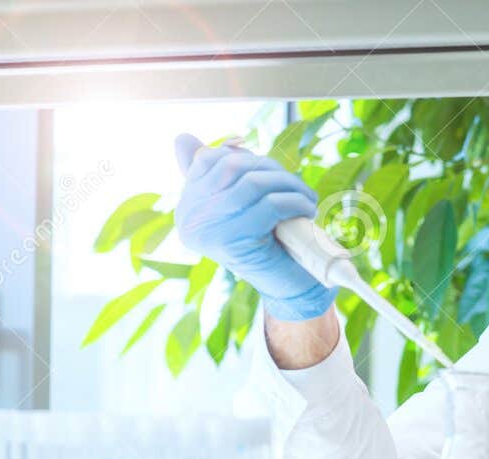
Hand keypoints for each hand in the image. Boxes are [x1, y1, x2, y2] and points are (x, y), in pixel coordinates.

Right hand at [172, 133, 334, 320]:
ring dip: (288, 184)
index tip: (268, 174)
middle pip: (231, 166)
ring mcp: (209, 232)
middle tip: (294, 185)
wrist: (291, 289)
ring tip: (304, 197)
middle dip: (270, 168)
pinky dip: (295, 202)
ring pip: (252, 183)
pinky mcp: (235, 242)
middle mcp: (189, 221)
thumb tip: (182, 139)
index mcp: (187, 209)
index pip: (207, 160)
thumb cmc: (268, 242)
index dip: (243, 157)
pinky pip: (269, 205)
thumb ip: (214, 173)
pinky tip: (305, 210)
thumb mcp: (240, 203)